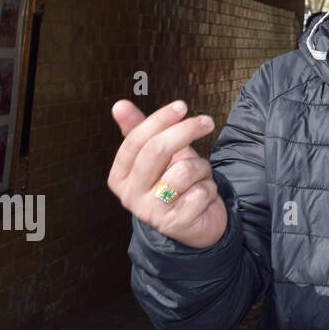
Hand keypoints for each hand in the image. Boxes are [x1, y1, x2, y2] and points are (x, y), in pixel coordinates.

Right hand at [107, 99, 226, 249]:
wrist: (195, 222)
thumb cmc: (175, 182)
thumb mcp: (159, 154)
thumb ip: (138, 130)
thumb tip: (119, 104)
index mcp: (120, 177)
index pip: (135, 141)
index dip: (159, 119)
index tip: (182, 106)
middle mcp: (130, 196)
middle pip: (157, 151)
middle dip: (186, 131)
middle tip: (207, 122)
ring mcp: (151, 213)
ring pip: (184, 171)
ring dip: (202, 169)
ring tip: (199, 177)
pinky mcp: (175, 225)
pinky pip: (201, 192)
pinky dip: (209, 189)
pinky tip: (203, 198)